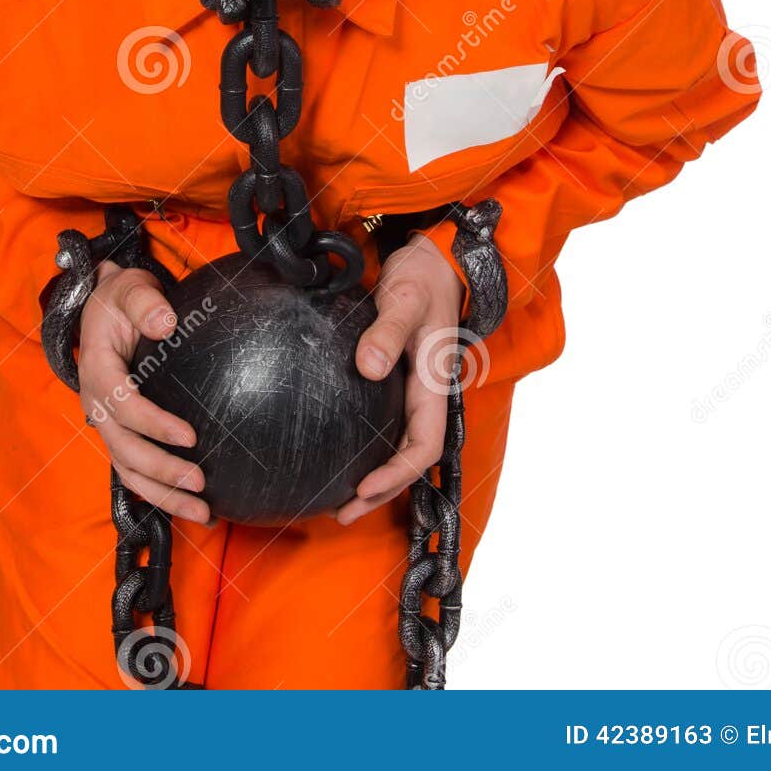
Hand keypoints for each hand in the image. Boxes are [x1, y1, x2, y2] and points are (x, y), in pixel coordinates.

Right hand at [77, 259, 209, 523]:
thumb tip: (165, 323)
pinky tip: (193, 505)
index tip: (190, 436)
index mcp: (97, 370)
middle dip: (161, 471)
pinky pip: (135, 470)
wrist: (105, 308)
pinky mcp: (121, 432)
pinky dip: (160, 492)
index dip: (153, 424)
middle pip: (123, 449)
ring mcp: (107, 422)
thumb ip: (145, 301)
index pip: (121, 405)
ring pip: (128, 470)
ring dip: (163, 496)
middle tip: (200, 484)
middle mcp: (96, 402)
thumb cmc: (120, 299)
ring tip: (203, 513)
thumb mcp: (129, 288)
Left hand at [335, 234, 464, 525]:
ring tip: (338, 498)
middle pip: (410, 458)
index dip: (396, 474)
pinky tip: (338, 449)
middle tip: (341, 511)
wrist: (432, 259)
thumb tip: (367, 367)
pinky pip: (384, 423)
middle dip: (380, 491)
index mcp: (432, 384)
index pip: (423, 445)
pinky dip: (366, 445)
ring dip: (373, 477)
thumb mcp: (405, 298)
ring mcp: (411, 390)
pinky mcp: (395, 379)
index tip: (363, 488)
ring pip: (397, 445)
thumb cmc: (422, 277)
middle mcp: (424, 395)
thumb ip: (388, 330)